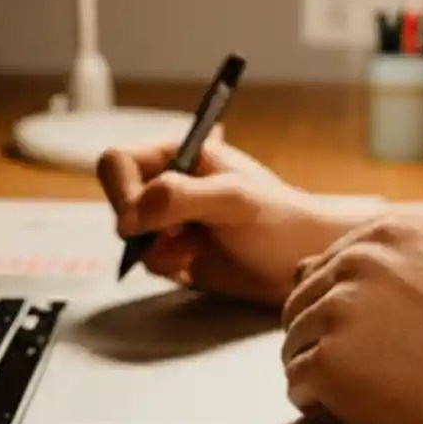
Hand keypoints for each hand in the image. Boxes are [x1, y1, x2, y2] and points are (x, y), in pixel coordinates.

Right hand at [97, 143, 319, 304]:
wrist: (304, 264)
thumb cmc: (279, 220)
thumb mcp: (233, 200)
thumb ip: (180, 198)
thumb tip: (130, 216)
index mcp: (179, 156)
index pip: (119, 163)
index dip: (120, 190)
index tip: (137, 220)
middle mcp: (169, 185)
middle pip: (118, 200)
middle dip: (138, 225)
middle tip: (175, 237)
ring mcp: (170, 222)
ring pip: (131, 237)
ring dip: (156, 249)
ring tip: (196, 248)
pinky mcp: (176, 255)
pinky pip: (148, 261)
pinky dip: (166, 267)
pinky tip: (198, 263)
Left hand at [281, 218, 422, 423]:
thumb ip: (364, 275)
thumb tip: (296, 268)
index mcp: (382, 235)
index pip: (317, 277)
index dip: (346, 322)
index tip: (395, 341)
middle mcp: (355, 260)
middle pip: (297, 313)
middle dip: (327, 349)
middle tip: (387, 375)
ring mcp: (336, 310)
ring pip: (292, 351)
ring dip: (324, 381)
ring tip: (383, 393)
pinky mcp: (326, 362)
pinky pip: (296, 390)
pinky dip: (321, 410)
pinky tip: (371, 413)